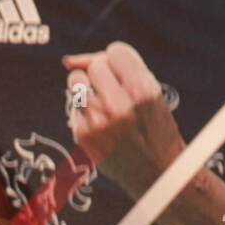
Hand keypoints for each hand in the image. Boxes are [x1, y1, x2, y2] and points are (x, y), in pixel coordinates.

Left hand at [62, 41, 185, 197]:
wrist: (157, 173)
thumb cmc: (154, 127)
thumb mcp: (150, 92)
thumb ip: (120, 68)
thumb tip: (67, 61)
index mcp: (141, 90)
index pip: (115, 51)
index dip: (119, 62)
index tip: (125, 78)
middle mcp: (117, 106)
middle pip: (94, 66)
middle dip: (102, 74)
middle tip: (115, 92)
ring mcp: (97, 123)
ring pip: (76, 83)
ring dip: (88, 89)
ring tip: (105, 106)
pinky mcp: (84, 138)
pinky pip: (74, 109)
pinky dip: (85, 113)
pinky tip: (102, 126)